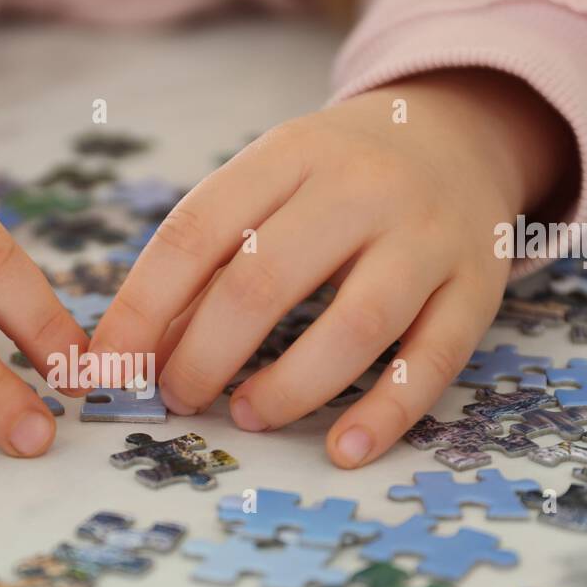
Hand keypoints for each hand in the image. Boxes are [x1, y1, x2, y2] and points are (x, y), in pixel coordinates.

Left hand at [89, 69, 573, 466]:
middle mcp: (362, 188)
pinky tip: (343, 450)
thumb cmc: (336, 178)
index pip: (196, 232)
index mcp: (290, 154)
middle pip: (266, 282)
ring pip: (355, 326)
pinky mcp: (478, 287)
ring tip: (248, 416)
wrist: (458, 136)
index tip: (108, 366)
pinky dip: (385, 414)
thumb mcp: (269, 184)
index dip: (142, 308)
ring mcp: (427, 238)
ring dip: (287, 388)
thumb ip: (209, 258)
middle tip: (178, 396)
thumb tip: (138, 351)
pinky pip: (430, 362)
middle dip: (204, 355)